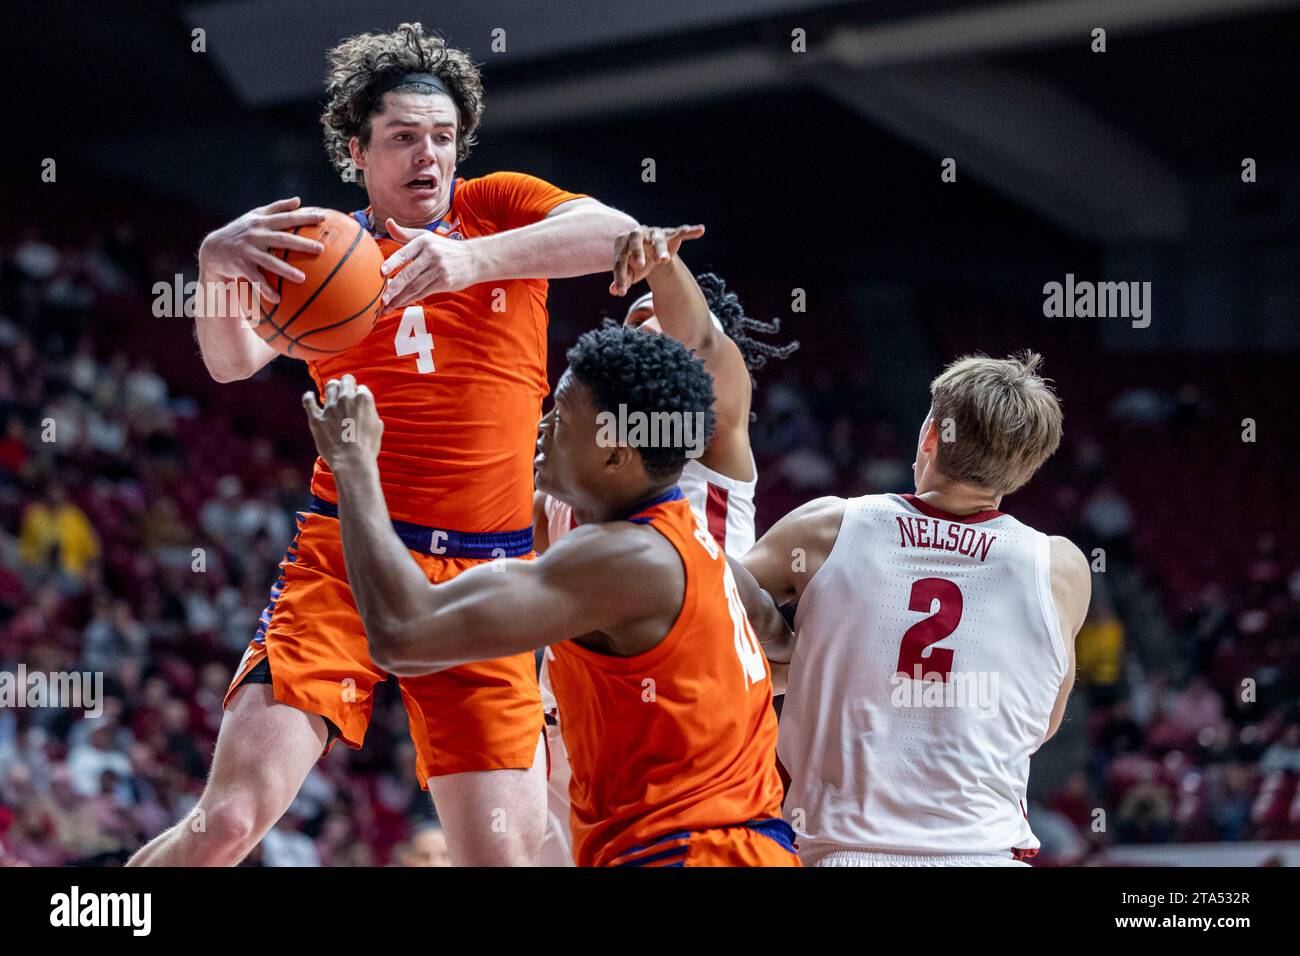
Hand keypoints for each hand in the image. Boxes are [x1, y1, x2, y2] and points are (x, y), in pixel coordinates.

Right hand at [198, 197, 325, 304]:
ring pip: (269, 262)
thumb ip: (277, 208)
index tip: (323, 217)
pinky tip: (278, 299)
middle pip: (282, 239)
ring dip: (285, 270)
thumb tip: (298, 200)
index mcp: (262, 222)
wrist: (213, 249)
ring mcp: (248, 251)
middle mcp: (255, 235)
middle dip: (301, 243)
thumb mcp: (255, 216)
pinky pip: (255, 279)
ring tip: (302, 279)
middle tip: (320, 249)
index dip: (304, 216)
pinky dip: (265, 289)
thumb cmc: (241, 231)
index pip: (286, 218)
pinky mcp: (240, 266)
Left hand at [302, 374, 383, 471]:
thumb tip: (368, 411)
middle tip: (345, 391)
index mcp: (364, 400)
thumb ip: (372, 414)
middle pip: (345, 380)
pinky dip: (309, 397)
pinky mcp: (316, 418)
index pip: (361, 388)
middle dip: (346, 384)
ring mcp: (330, 408)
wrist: (352, 461)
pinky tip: (309, 396)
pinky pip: (308, 401)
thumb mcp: (377, 428)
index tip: (358, 401)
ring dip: (332, 388)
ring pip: (330, 386)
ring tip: (331, 393)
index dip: (359, 395)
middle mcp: (346, 399)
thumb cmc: (367, 447)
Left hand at [380, 220, 481, 309]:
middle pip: (408, 274)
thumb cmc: (444, 248)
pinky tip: (401, 304)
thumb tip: (387, 222)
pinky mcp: (445, 282)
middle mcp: (431, 255)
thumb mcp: (426, 237)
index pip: (404, 253)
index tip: (381, 272)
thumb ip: (405, 233)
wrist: (473, 258)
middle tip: (381, 298)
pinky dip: (411, 299)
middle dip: (393, 288)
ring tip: (387, 306)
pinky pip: (424, 292)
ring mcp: (439, 269)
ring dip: (400, 298)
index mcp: (423, 242)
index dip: (392, 263)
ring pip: (415, 286)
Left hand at [610, 224, 704, 295]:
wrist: (650, 249)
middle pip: (635, 239)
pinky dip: (690, 231)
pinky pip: (681, 231)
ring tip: (664, 261)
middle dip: (637, 251)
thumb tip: (613, 292)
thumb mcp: (630, 272)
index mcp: (623, 242)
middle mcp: (638, 233)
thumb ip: (622, 279)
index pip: (620, 259)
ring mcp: (655, 233)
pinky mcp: (671, 234)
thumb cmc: (637, 262)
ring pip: (658, 240)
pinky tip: (700, 230)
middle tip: (639, 265)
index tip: (621, 292)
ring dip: (660, 249)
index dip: (620, 275)